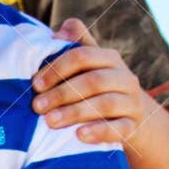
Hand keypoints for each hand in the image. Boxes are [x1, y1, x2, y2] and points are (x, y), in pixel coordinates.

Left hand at [32, 17, 152, 146]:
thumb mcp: (88, 66)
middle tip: (37, 106)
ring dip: (75, 112)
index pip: (83, 56)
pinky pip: (118, 129)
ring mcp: (131, 103)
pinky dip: (99, 132)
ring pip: (105, 104)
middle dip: (62, 93)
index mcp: (109, 58)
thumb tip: (58, 33)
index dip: (57, 69)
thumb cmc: (97, 88)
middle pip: (93, 81)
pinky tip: (79, 136)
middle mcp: (124, 77)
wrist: (130, 117)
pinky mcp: (133, 126)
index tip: (35, 84)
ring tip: (50, 122)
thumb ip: (74, 46)